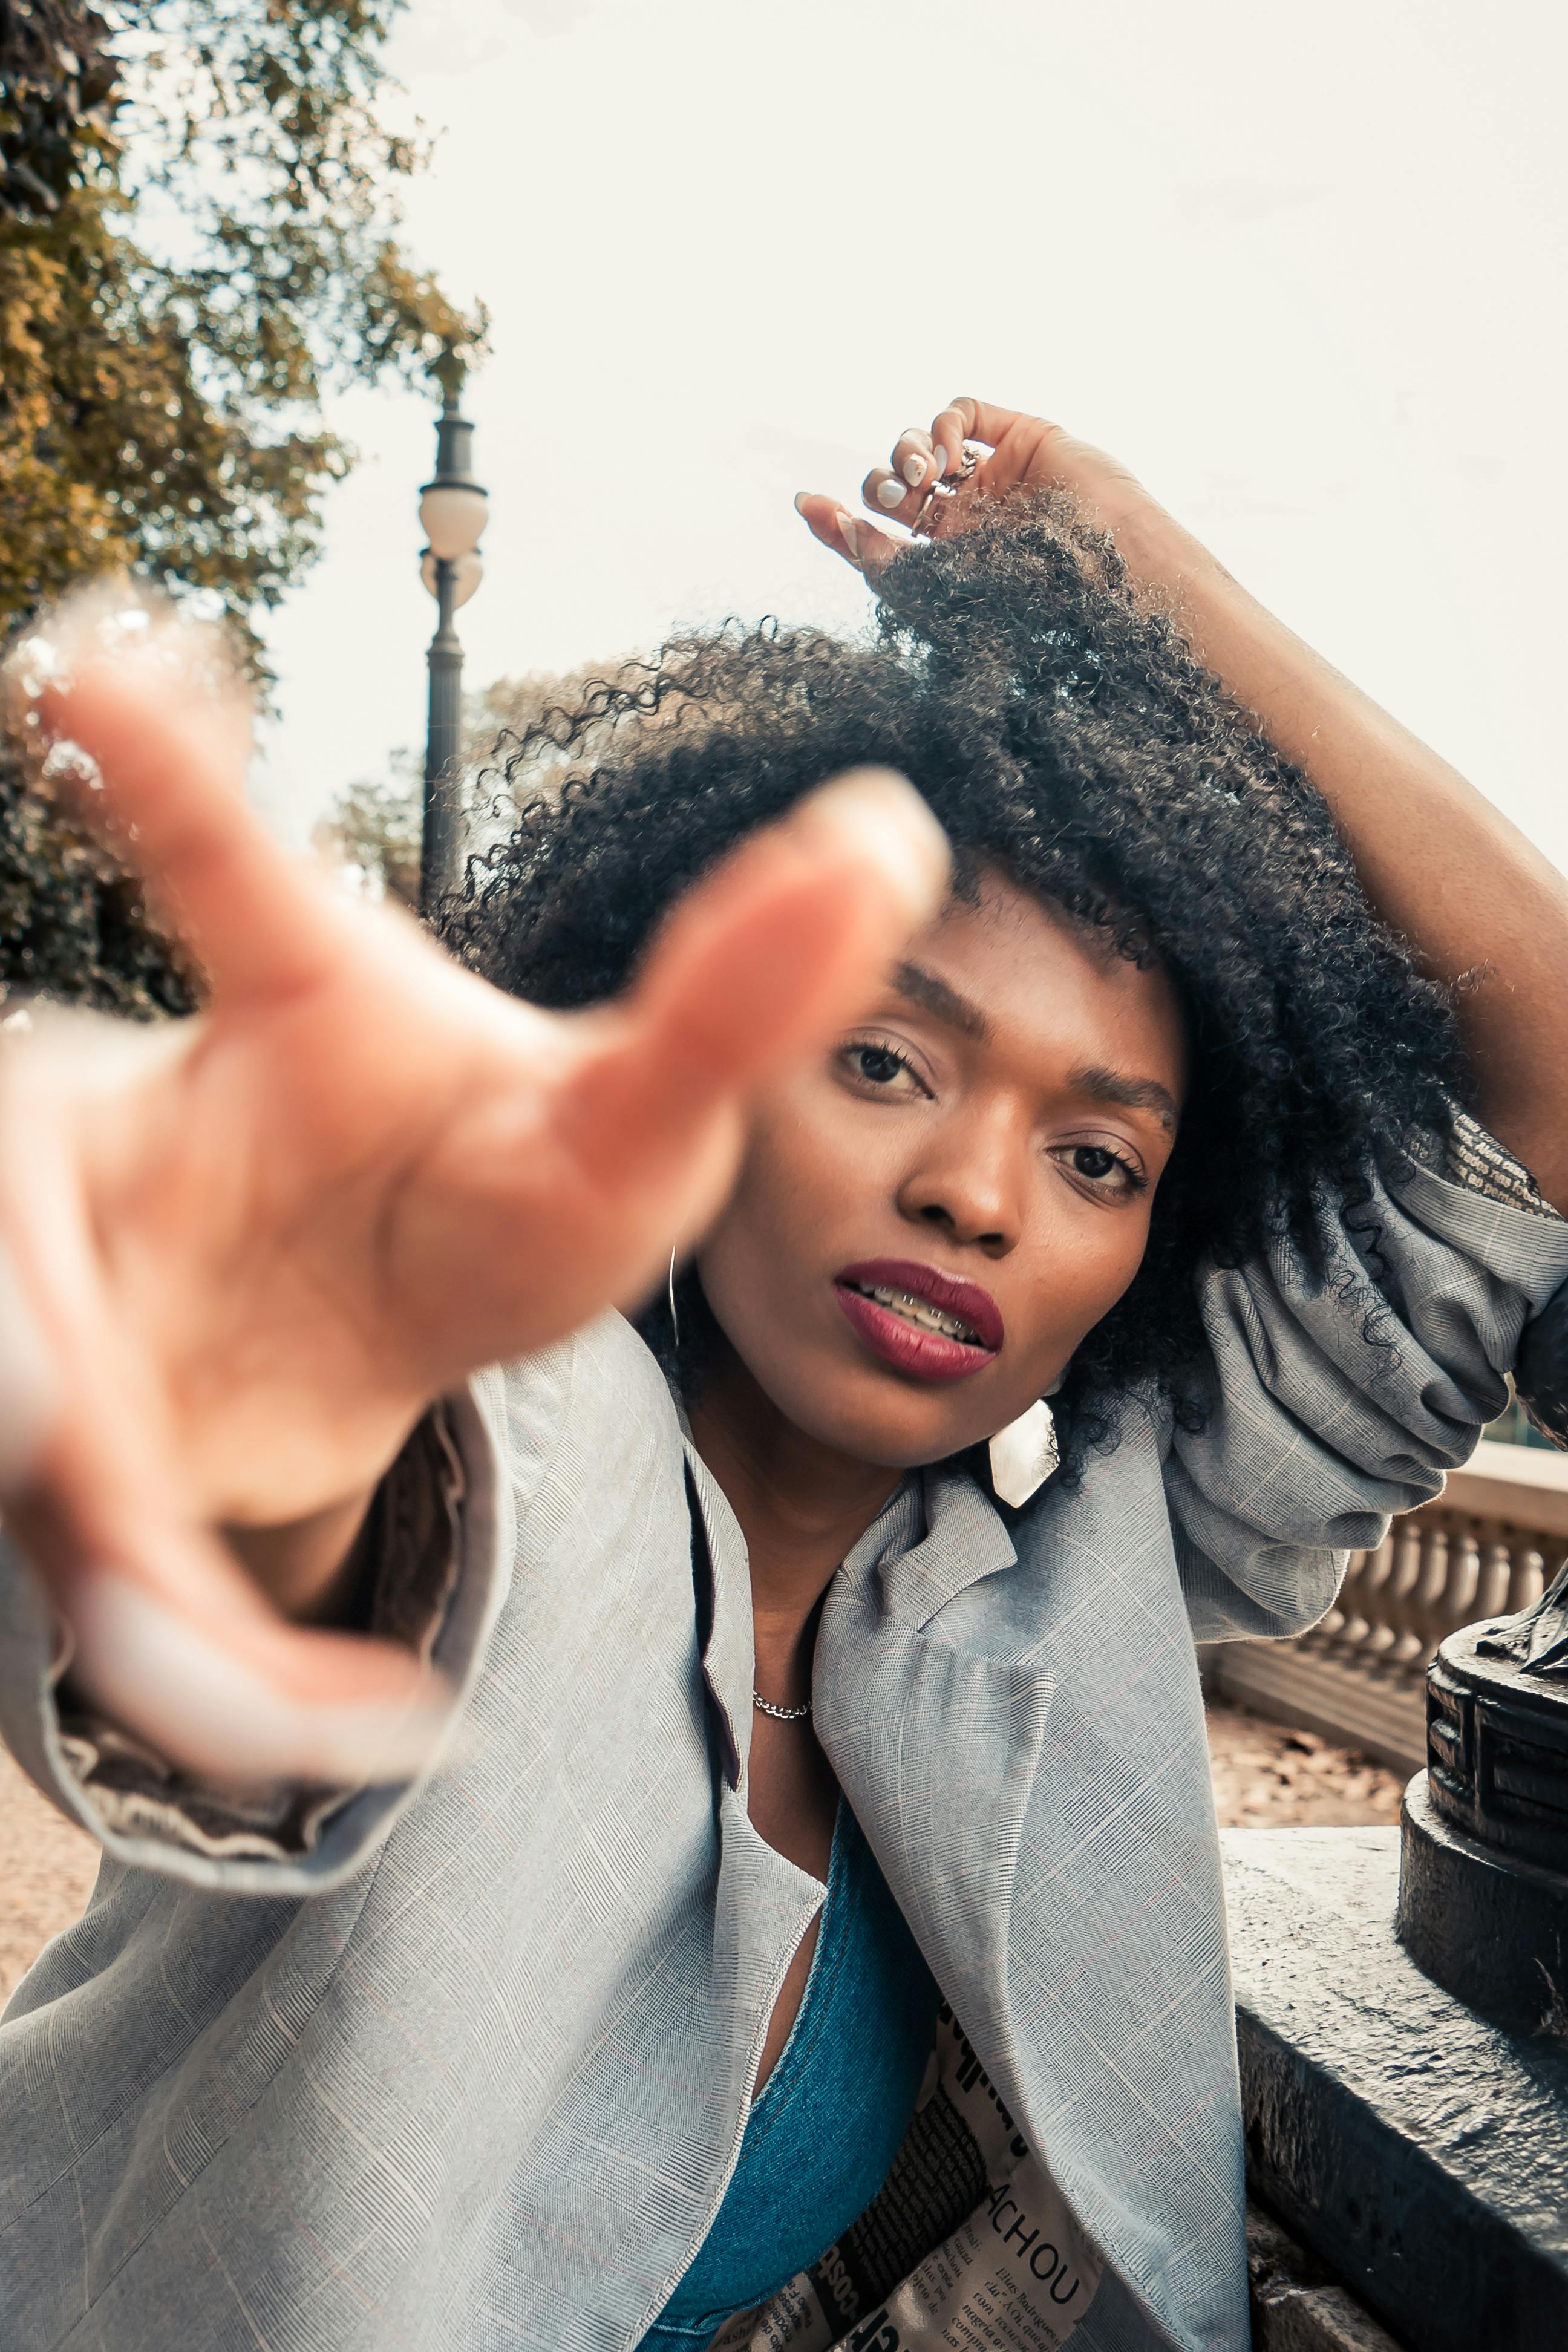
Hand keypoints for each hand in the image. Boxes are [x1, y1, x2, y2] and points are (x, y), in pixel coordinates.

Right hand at [0, 598, 947, 1782]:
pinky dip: (232, 1673)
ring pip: (44, 1421)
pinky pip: (118, 1569)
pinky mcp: (91, 1448)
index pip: (229, 877)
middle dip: (42, 1324)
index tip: (104, 656)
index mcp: (293, 1004)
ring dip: (131, 1561)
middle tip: (81, 1433)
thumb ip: (742, 991)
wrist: (394, 1310)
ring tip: (257, 1685)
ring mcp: (81, 1289)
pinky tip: (354, 1732)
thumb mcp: (642, 1115)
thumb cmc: (511, 1184)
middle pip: (33, 1207)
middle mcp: (151, 1124)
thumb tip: (895, 825)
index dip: (173, 772)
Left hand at [794, 394, 1158, 578]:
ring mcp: (995, 474)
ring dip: (905, 452)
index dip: (840, 519)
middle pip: (892, 484)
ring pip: (919, 444)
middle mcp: (968, 517)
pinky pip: (963, 411)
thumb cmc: (1030, 596)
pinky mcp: (1022, 436)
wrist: (1109, 570)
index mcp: (950, 563)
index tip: (807, 504)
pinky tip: (949, 451)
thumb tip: (821, 516)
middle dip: (879, 485)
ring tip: (924, 474)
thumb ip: (880, 559)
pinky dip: (943, 423)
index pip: (880, 532)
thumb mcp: (939, 588)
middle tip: (895, 497)